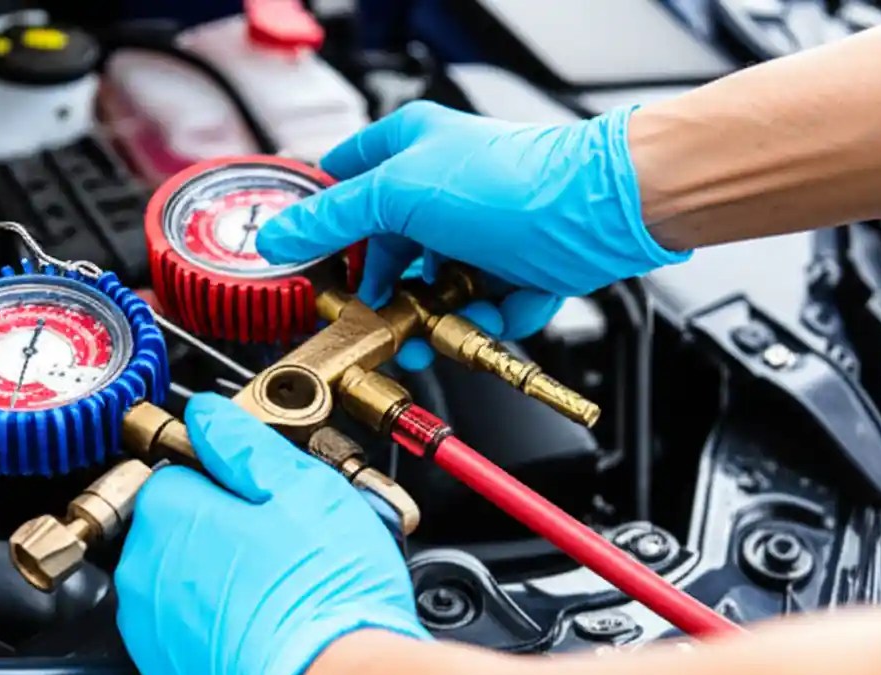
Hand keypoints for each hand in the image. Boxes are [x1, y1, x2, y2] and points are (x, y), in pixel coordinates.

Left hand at [115, 394, 428, 674]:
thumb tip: (209, 416)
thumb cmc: (322, 597)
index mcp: (168, 514)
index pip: (185, 468)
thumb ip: (244, 443)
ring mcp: (154, 634)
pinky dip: (230, 625)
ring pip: (191, 580)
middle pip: (185, 526)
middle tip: (291, 541)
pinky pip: (198, 630)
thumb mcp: (301, 487)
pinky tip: (276, 626)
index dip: (235, 476)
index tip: (269, 492)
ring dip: (230, 576)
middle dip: (231, 527)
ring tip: (291, 587)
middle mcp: (143, 575)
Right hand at [257, 101, 689, 367]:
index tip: (312, 269)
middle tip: (384, 317)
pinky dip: (491, 318)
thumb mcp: (399, 195)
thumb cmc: (515, 183)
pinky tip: (502, 307)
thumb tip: (278, 236)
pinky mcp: (513, 268)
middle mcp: (440, 187)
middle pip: (388, 254)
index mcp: (407, 148)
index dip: (323, 228)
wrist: (602, 212)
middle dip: (391, 293)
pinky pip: (483, 309)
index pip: (341, 184)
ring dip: (442, 315)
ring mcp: (478, 231)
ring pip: (435, 290)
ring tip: (452, 320)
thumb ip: (332, 219)